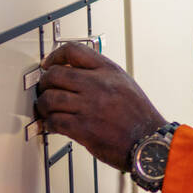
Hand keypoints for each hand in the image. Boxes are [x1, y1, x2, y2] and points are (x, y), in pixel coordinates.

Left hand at [35, 43, 164, 167]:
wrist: (149, 141)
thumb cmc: (139, 116)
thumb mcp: (124, 83)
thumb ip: (100, 74)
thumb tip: (74, 72)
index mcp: (108, 71)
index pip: (73, 51)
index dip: (54, 56)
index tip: (49, 64)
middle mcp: (98, 85)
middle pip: (55, 74)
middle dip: (44, 83)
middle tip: (44, 90)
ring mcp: (89, 106)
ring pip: (50, 99)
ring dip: (43, 106)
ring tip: (47, 110)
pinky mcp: (83, 128)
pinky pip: (54, 121)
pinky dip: (49, 124)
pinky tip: (53, 125)